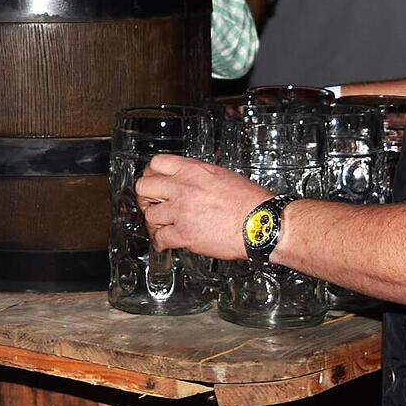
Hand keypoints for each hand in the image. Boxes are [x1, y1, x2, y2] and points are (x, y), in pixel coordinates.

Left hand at [136, 154, 268, 261]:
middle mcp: (183, 188)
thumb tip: (188, 180)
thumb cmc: (251, 202)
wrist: (261, 224)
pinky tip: (164, 242)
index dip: (150, 173)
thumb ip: (199, 176)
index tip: (152, 181)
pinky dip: (159, 242)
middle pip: (144, 187)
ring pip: (149, 215)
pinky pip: (159, 238)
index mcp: (193, 171)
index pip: (156, 163)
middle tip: (150, 203)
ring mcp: (181, 212)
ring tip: (159, 225)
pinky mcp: (184, 234)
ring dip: (153, 222)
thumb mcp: (223, 175)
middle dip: (145, 197)